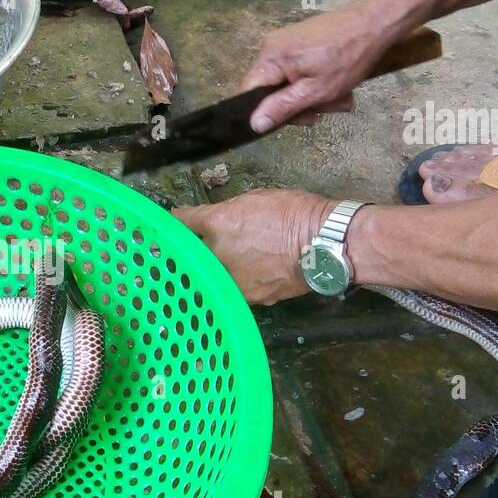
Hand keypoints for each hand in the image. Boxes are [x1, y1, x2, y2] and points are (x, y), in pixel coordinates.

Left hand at [175, 189, 335, 304]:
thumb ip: (229, 211)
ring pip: (211, 278)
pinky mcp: (250, 298)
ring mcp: (232, 279)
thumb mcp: (257, 199)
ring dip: (212, 273)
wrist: (324, 245)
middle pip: (191, 256)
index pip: (183, 222)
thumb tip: (218, 219)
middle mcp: (217, 254)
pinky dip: (236, 284)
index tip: (173, 224)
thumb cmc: (295, 213)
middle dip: (191, 253)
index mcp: (217, 222)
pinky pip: (234, 290)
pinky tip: (245, 279)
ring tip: (223, 267)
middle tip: (192, 250)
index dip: (176, 222)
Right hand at [239, 3, 390, 133]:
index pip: (248, 93)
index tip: (291, 119)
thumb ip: (283, 107)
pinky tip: (334, 84)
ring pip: (287, 83)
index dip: (265, 111)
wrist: (375, 21)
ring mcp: (286, 44)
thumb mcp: (316, 91)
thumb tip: (254, 124)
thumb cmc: (348, 57)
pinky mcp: (300, 43)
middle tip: (321, 111)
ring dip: (311, 96)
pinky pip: (298, 72)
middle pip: (269, 90)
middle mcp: (271, 47)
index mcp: (270, 57)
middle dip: (296, 105)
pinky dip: (315, 83)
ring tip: (337, 97)